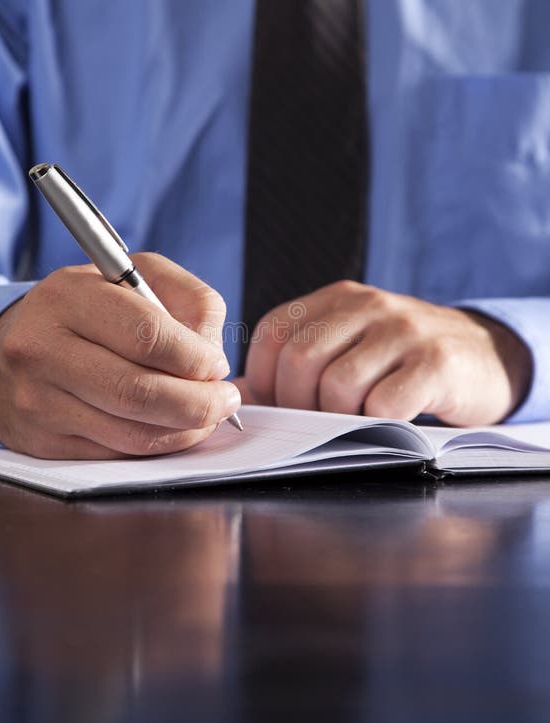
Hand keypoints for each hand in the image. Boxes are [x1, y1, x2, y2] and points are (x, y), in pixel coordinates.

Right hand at [0, 254, 240, 457]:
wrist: (19, 343)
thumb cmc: (91, 307)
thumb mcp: (139, 277)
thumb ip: (190, 301)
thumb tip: (213, 358)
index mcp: (68, 296)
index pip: (146, 336)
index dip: (194, 358)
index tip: (216, 366)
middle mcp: (43, 348)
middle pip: (138, 392)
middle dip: (198, 403)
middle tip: (225, 401)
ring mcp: (38, 400)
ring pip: (131, 433)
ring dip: (184, 430)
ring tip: (206, 415)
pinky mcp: (42, 441)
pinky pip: (116, 454)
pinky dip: (156, 446)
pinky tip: (171, 428)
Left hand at [242, 282, 531, 425]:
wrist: (485, 355)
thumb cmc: (403, 361)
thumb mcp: (352, 346)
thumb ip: (301, 361)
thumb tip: (238, 395)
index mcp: (338, 298)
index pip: (273, 332)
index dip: (264, 379)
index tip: (280, 406)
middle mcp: (369, 305)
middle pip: (300, 360)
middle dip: (296, 405)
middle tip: (315, 423)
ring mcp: (404, 331)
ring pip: (338, 384)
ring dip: (338, 419)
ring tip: (355, 421)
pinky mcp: (435, 363)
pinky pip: (384, 403)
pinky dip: (377, 424)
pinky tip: (388, 420)